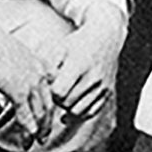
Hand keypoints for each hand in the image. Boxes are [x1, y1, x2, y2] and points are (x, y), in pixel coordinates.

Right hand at [0, 32, 55, 146]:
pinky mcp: (18, 91)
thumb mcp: (15, 53)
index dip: (50, 105)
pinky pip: (26, 114)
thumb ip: (20, 64)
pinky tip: (29, 136)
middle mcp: (40, 76)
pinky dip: (29, 127)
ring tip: (37, 140)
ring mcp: (30, 85)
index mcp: (40, 66)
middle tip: (44, 135)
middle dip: (47, 123)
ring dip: (39, 129)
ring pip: (40, 112)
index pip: (51, 90)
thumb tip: (12, 72)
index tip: (46, 116)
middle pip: (49, 105)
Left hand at [48, 9, 126, 129]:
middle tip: (56, 90)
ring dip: (67, 109)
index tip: (51, 84)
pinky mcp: (107, 93)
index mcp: (79, 65)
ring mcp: (102, 87)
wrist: (106, 38)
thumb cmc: (78, 43)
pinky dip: (80, 114)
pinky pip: (91, 113)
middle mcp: (93, 78)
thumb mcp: (60, 47)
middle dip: (58, 100)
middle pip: (67, 103)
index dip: (51, 91)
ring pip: (79, 112)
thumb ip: (48, 66)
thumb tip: (44, 85)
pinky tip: (71, 108)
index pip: (59, 92)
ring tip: (65, 97)